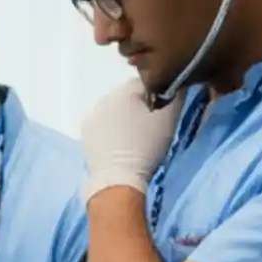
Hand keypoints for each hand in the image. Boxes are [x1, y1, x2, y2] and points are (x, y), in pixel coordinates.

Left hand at [79, 77, 184, 203]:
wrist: (118, 178)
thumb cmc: (147, 147)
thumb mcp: (169, 119)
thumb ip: (175, 95)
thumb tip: (176, 83)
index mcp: (125, 90)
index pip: (147, 83)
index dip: (159, 96)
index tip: (163, 113)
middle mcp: (105, 97)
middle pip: (128, 96)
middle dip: (139, 106)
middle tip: (150, 127)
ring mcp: (92, 115)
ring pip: (114, 109)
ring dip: (124, 118)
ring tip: (134, 138)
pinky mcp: (85, 132)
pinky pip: (102, 124)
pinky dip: (111, 130)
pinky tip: (119, 144)